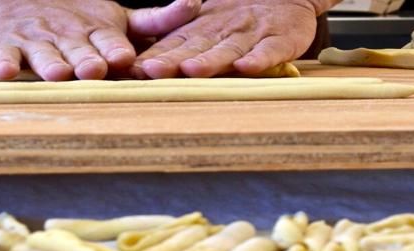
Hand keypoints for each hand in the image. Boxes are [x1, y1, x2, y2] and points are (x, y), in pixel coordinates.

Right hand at [0, 0, 201, 80]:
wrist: (14, 5)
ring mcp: (36, 42)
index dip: (115, 49)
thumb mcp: (119, 18)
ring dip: (50, 64)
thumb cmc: (79, 22)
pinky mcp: (4, 48)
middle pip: (78, 51)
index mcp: (97, 31)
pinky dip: (3, 65)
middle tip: (94, 68)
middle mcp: (67, 36)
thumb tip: (194, 2)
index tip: (124, 57)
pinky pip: (3, 57)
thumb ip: (156, 20)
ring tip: (57, 73)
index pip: (109, 41)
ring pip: (44, 55)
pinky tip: (6, 72)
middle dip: (86, 59)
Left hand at [132, 0, 326, 78]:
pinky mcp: (279, 40)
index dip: (156, 55)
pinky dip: (258, 59)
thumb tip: (142, 66)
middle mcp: (223, 32)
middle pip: (196, 47)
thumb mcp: (207, 24)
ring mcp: (252, 35)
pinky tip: (246, 67)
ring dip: (210, 60)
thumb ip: (181, 44)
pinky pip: (268, 50)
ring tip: (193, 70)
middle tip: (152, 71)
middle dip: (173, 60)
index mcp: (203, 29)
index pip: (175, 44)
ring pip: (228, 48)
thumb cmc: (242, 17)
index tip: (134, 69)